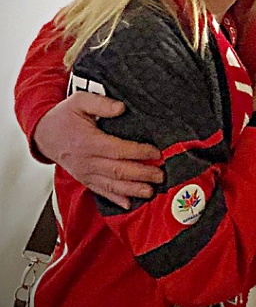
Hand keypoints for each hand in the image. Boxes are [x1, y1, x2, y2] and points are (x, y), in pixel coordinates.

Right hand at [34, 92, 161, 209]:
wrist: (43, 134)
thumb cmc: (64, 117)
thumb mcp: (80, 101)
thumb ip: (101, 104)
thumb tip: (120, 108)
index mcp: (88, 142)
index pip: (118, 150)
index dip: (139, 152)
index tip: (156, 153)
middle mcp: (87, 161)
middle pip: (118, 170)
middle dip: (142, 174)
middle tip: (160, 175)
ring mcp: (85, 173)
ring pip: (112, 185)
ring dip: (132, 190)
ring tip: (150, 192)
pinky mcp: (85, 179)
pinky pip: (101, 192)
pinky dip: (115, 199)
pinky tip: (128, 204)